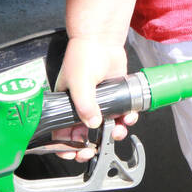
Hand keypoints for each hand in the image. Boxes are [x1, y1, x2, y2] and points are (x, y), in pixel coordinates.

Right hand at [52, 36, 138, 161]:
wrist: (101, 39)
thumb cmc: (82, 57)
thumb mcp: (79, 83)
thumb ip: (84, 105)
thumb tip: (92, 124)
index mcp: (65, 104)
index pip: (61, 131)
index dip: (66, 145)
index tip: (75, 152)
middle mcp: (82, 105)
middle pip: (84, 133)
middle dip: (91, 144)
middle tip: (97, 148)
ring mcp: (100, 101)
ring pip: (106, 125)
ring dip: (113, 132)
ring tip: (119, 130)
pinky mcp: (115, 95)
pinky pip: (121, 113)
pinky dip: (126, 118)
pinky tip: (129, 116)